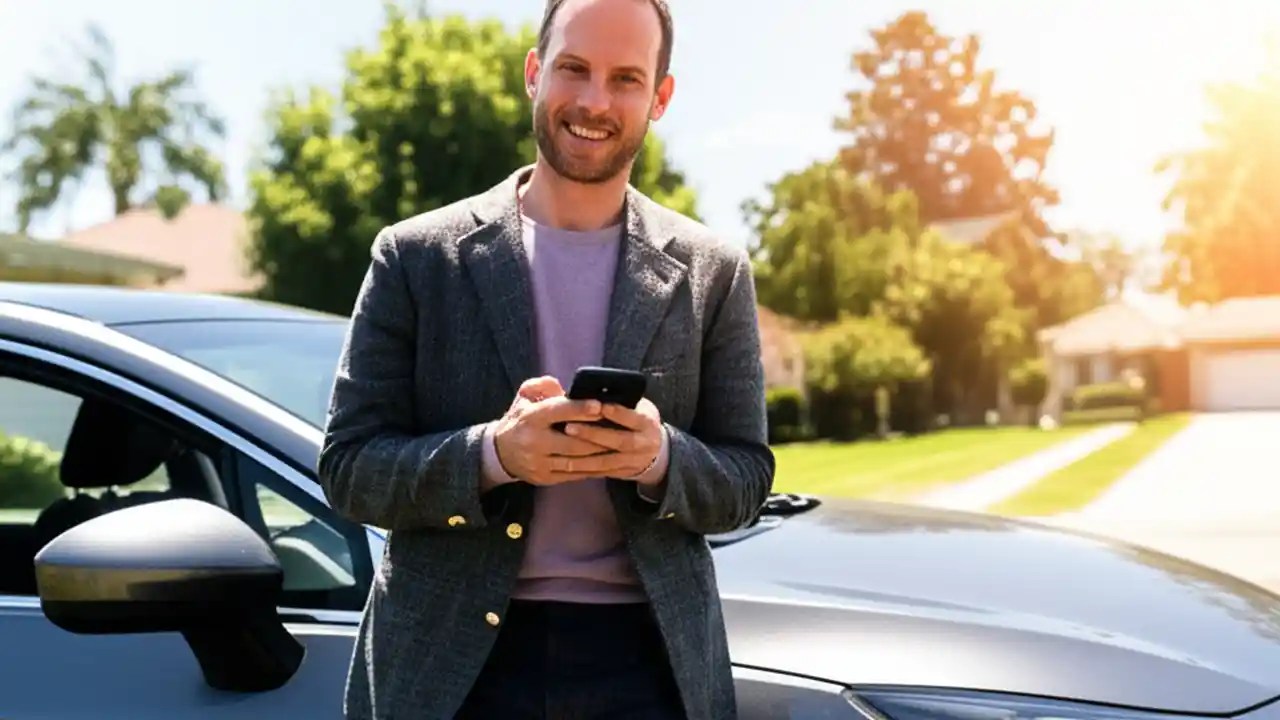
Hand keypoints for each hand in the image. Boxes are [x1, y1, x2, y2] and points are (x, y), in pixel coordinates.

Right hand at [493, 376, 613, 485]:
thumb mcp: (524, 396)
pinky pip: (574, 475)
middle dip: (597, 437)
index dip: (580, 409)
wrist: (500, 452)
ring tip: (618, 447)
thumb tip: (563, 387)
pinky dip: (593, 469)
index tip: (600, 405)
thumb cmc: (520, 419)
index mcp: (530, 418)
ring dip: (599, 455)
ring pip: (576, 461)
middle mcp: (534, 442)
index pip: (557, 412)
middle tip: (618, 430)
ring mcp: (539, 463)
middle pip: (572, 442)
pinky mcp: (545, 478)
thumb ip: (542, 386)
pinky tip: (607, 462)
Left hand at [559, 398, 663, 480]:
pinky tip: (567, 464)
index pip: (634, 417)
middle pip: (619, 441)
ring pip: (607, 461)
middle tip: (569, 427)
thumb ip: (620, 399)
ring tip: (563, 446)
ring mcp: (633, 461)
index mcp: (647, 423)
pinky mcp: (622, 473)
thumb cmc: (638, 418)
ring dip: (584, 456)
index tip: (600, 406)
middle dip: (593, 434)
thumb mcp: (637, 406)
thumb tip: (593, 391)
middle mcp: (643, 444)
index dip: (618, 413)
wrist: (654, 449)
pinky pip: (601, 473)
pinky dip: (584, 469)